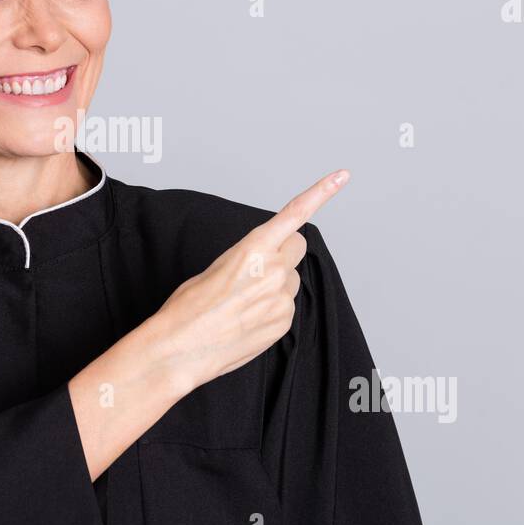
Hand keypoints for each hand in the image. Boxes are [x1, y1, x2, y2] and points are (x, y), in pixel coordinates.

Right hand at [150, 169, 350, 394]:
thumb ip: (249, 258)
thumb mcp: (215, 267)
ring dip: (275, 284)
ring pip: (291, 280)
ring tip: (243, 301)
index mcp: (253, 249)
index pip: (294, 214)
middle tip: (258, 266)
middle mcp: (274, 270)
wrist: (181, 348)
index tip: (342, 176)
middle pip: (297, 247)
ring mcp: (283, 298)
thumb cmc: (189, 307)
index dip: (321, 192)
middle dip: (284, 251)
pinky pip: (286, 305)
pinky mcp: (284, 322)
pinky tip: (246, 318)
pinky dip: (271, 308)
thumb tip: (264, 266)